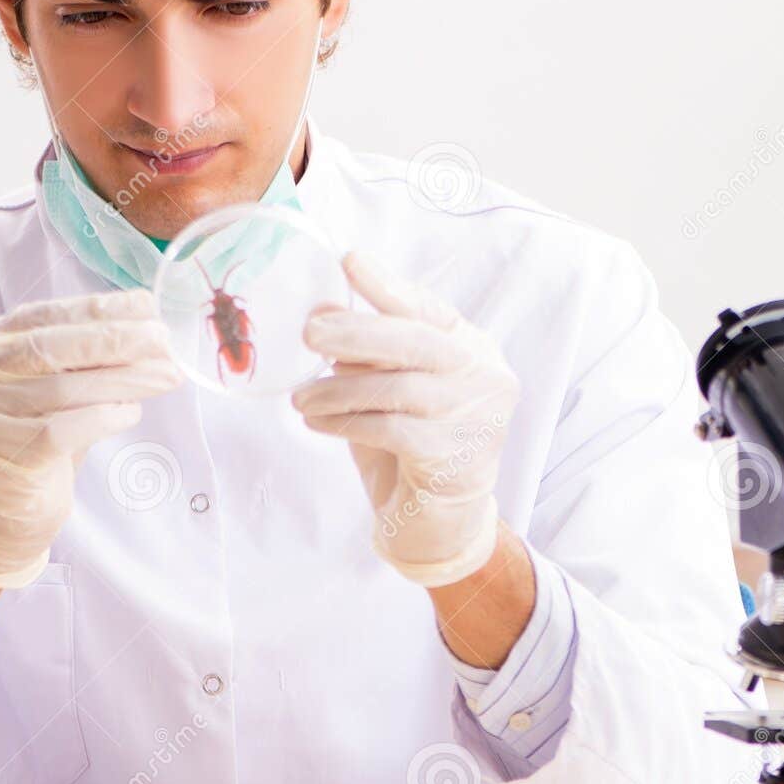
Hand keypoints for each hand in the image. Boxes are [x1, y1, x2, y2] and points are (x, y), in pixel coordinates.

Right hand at [0, 290, 181, 587]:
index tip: (146, 305)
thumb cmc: (32, 442)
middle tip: (163, 338)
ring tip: (167, 376)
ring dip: (125, 379)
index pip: (45, 317)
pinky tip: (131, 412)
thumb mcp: (49, 389)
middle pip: (52, 347)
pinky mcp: (3, 457)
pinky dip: (106, 416)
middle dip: (116, 338)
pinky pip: (65, 429)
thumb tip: (145, 326)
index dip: (98, 308)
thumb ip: (79, 358)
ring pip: (64, 389)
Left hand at [292, 251, 518, 586]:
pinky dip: (345, 422)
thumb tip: (323, 312)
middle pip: (416, 342)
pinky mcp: (451, 457)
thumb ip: (372, 353)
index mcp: (472, 348)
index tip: (350, 262)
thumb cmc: (413, 444)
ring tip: (300, 398)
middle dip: (357, 333)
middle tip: (309, 333)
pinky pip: (388, 429)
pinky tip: (317, 422)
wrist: (441, 521)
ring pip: (396, 389)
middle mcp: (483, 376)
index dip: (389, 285)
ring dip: (338, 390)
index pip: (429, 309)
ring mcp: (473, 418)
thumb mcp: (393, 388)